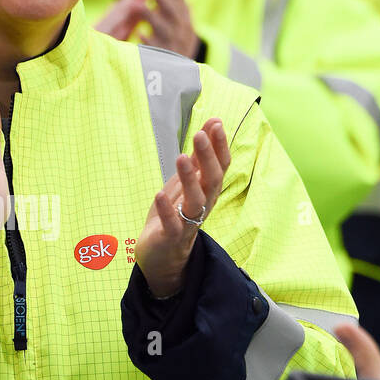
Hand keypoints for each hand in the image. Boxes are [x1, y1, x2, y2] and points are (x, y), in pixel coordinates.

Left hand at [95, 0, 199, 59]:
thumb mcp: (174, 11)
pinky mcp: (162, 59)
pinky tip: (139, 32)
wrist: (181, 68)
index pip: (182, 1)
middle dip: (162, 0)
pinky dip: (148, 40)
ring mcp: (173, 45)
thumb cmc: (172, 30)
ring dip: (152, 17)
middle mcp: (182, 31)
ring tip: (138, 6)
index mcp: (185, 18)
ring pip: (165, 29)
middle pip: (174, 13)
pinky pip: (156, 49)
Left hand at [135, 118, 229, 297]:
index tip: (216, 123)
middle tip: (200, 135)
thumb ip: (198, 157)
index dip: (220, 146)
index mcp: (207, 191)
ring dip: (189, 179)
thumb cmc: (174, 215)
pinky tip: (159, 195)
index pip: (220, 166)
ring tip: (181, 157)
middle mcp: (203, 206)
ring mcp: (188, 223)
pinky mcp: (171, 238)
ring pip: (196, 201)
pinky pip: (172, 224)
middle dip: (208, 157)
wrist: (161, 256)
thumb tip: (213, 123)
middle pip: (212, 180)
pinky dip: (167, 210)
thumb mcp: (186, 182)